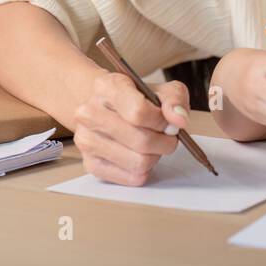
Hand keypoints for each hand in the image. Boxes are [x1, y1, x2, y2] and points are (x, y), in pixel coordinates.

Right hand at [72, 72, 190, 185]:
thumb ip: (174, 99)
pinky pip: (131, 177)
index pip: (138, 111)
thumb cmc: (135, 99)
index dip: (162, 122)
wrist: (105, 109)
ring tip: (154, 146)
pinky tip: (142, 156)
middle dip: (164, 142)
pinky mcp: (90, 164)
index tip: (169, 123)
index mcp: (106, 87)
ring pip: (138, 162)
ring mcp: (86, 140)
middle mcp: (89, 113)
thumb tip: (179, 120)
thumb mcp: (159, 89)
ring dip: (155, 157)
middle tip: (167, 137)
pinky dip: (145, 170)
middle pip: (141, 141)